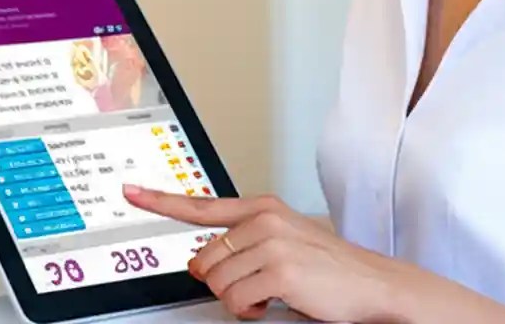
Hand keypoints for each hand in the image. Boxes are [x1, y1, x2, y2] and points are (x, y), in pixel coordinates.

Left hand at [122, 184, 403, 321]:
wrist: (372, 284)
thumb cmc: (329, 267)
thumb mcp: (284, 241)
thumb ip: (241, 243)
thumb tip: (201, 260)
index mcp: (263, 208)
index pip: (201, 205)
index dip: (160, 201)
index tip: (132, 193)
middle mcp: (265, 220)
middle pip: (205, 260)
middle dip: (223, 283)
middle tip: (256, 287)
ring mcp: (273, 243)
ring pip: (218, 282)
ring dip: (239, 300)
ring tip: (269, 295)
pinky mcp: (280, 271)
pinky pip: (238, 300)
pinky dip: (251, 311)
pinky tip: (274, 303)